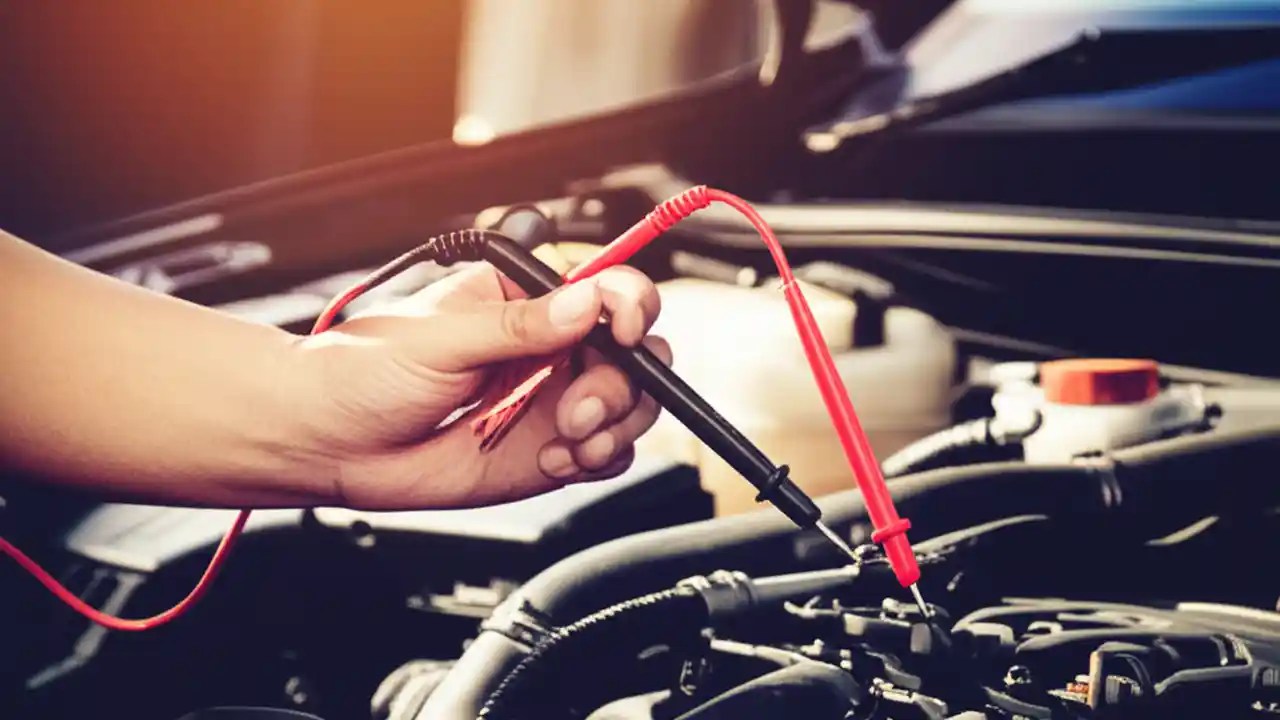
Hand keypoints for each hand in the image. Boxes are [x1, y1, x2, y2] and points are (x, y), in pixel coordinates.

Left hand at [295, 262, 667, 509]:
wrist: (328, 441)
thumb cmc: (364, 372)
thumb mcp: (439, 338)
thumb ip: (516, 326)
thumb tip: (583, 303)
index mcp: (526, 300)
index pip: (607, 291)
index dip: (631, 308)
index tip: (625, 331)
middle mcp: (550, 348)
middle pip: (635, 355)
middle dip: (623, 385)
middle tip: (578, 408)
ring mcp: (552, 400)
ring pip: (630, 407)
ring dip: (615, 426)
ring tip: (568, 439)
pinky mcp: (549, 449)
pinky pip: (605, 454)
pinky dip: (599, 460)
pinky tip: (555, 459)